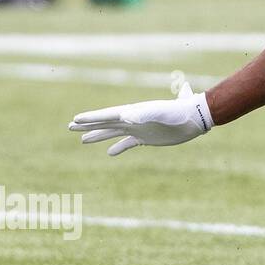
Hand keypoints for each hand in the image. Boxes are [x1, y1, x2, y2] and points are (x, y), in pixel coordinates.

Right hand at [69, 81, 212, 155]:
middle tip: (69, 126)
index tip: (75, 119)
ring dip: (98, 135)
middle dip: (88, 124)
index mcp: (134, 111)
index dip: (91, 118)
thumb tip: (125, 117)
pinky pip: (128, 143)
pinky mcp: (147, 138)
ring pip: (114, 133)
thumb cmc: (179, 112)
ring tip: (82, 140)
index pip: (108, 115)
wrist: (195, 118)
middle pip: (106, 122)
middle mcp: (134, 119)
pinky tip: (109, 153)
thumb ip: (144, 113)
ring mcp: (139, 128)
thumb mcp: (161, 112)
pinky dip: (118, 148)